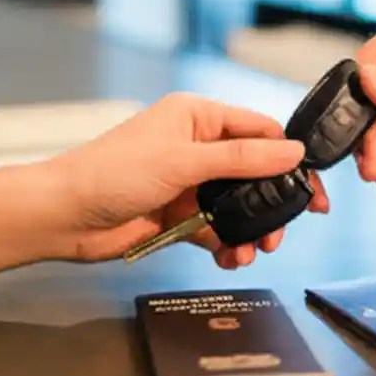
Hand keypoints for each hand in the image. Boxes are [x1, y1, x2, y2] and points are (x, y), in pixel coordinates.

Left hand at [41, 92, 328, 268]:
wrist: (64, 217)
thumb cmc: (112, 173)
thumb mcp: (184, 161)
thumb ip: (243, 159)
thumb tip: (293, 152)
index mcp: (197, 117)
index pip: (258, 130)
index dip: (288, 156)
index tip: (311, 185)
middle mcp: (196, 147)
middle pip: (254, 172)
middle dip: (272, 202)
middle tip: (287, 228)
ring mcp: (188, 183)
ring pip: (237, 206)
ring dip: (251, 229)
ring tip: (256, 249)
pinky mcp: (179, 216)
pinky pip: (216, 230)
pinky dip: (227, 245)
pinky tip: (231, 258)